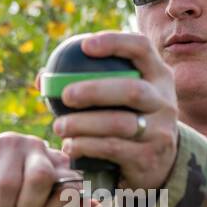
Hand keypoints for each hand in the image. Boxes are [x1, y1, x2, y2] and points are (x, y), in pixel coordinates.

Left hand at [49, 32, 178, 189]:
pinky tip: (70, 146)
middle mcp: (164, 102)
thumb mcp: (122, 99)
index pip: (141, 48)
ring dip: (83, 124)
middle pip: (132, 90)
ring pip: (119, 124)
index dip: (114, 42)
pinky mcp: (149, 158)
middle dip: (95, 90)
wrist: (158, 164)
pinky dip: (86, 146)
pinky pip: (112, 149)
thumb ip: (90, 83)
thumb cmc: (128, 119)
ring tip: (59, 126)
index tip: (84, 45)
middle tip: (65, 96)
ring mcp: (159, 132)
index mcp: (158, 76)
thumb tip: (43, 79)